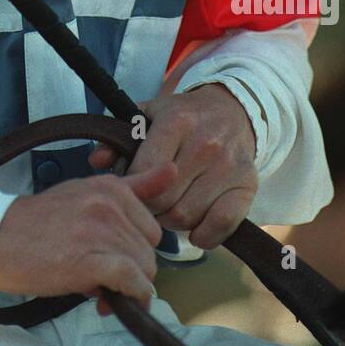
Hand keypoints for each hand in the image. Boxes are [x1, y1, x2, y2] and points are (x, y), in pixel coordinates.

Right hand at [0, 161, 178, 309]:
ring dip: (127, 288)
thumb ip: (135, 186)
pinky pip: (131, 282)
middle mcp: (108, 204)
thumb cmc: (39, 221)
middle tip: (104, 277)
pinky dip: (130, 296)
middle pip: (149, 251)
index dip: (136, 249)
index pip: (152, 228)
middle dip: (132, 270)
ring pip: (143, 269)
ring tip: (98, 289)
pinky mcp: (88, 261)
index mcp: (110, 186)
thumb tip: (174, 171)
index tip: (115, 257)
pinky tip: (110, 303)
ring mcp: (98, 232)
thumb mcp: (87, 191)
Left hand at [87, 84, 258, 252]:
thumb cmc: (183, 117)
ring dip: (174, 221)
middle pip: (164, 199)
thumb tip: (96, 162)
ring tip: (172, 207)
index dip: (134, 189)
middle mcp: (205, 144)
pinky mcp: (248, 185)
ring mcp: (229, 166)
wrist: (232, 110)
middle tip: (151, 202)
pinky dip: (204, 235)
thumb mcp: (147, 116)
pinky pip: (220, 225)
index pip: (145, 172)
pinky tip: (195, 225)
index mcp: (176, 123)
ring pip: (187, 216)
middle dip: (151, 208)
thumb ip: (118, 138)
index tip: (134, 190)